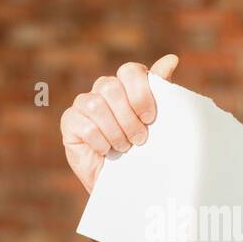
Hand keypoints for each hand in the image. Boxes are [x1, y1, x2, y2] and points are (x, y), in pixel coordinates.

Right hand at [60, 54, 179, 193]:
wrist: (128, 183)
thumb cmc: (147, 150)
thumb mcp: (161, 123)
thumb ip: (163, 92)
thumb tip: (172, 58)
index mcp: (128, 86)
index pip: (131, 71)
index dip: (141, 92)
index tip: (151, 117)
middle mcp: (104, 90)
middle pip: (111, 86)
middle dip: (129, 117)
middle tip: (141, 139)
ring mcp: (84, 104)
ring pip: (96, 105)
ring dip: (116, 131)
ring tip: (125, 147)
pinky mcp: (70, 122)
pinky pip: (85, 125)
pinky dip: (101, 142)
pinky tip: (107, 151)